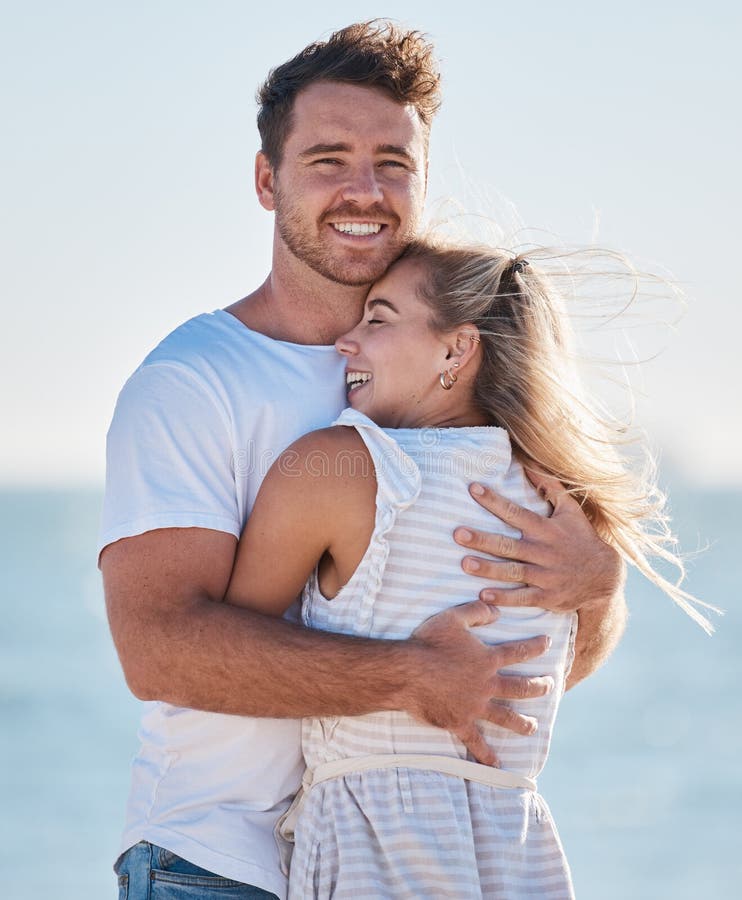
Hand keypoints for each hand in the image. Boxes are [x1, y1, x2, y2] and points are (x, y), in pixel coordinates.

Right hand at [408, 600, 553, 765]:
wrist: (407, 672)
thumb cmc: (428, 642)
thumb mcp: (453, 617)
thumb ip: (478, 611)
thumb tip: (497, 611)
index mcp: (487, 659)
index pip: (519, 652)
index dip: (536, 646)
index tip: (548, 643)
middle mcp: (487, 685)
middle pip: (520, 687)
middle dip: (538, 686)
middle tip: (550, 686)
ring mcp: (475, 706)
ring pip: (506, 717)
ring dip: (522, 723)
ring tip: (533, 728)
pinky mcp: (460, 722)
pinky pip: (476, 741)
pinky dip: (487, 754)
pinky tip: (496, 765)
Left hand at [454, 471, 623, 613]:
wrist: (604, 576)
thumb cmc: (581, 538)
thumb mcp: (570, 510)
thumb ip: (550, 487)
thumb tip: (529, 463)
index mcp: (546, 530)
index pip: (516, 512)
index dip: (494, 500)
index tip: (473, 489)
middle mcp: (544, 552)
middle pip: (508, 545)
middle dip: (483, 539)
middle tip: (458, 533)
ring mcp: (545, 576)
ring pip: (512, 572)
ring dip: (488, 569)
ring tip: (465, 564)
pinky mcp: (547, 597)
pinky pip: (523, 598)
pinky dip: (504, 598)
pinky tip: (484, 596)